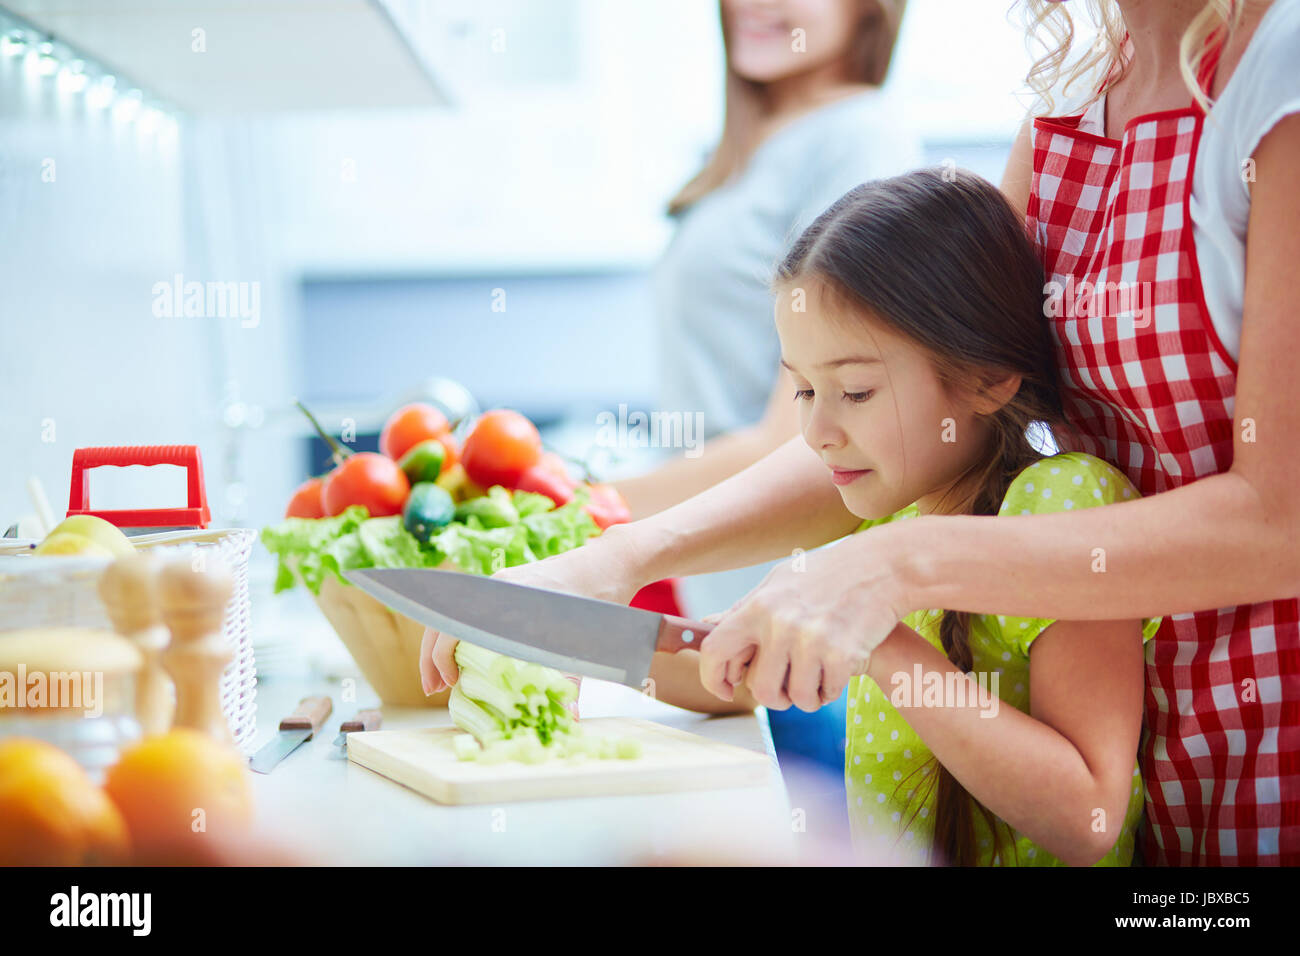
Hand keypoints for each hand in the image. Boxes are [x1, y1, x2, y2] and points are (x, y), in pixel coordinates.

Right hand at [419, 526, 647, 695]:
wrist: (608, 563)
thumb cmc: (597, 601)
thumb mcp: (582, 645)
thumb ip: (570, 683)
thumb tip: (569, 720)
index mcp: (505, 599)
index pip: (454, 627)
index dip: (443, 659)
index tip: (449, 685)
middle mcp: (495, 587)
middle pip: (444, 620)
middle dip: (432, 657)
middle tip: (432, 689)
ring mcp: (498, 582)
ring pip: (453, 613)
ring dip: (443, 643)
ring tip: (444, 677)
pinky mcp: (505, 583)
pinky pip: (471, 607)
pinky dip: (461, 630)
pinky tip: (465, 652)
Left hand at [697, 530, 907, 711]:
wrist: (883, 567)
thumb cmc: (828, 574)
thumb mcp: (779, 581)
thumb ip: (743, 609)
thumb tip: (706, 627)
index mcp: (758, 607)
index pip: (715, 651)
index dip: (713, 678)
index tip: (726, 689)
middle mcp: (779, 625)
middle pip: (760, 689)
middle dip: (774, 697)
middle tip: (787, 688)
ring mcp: (810, 641)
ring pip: (796, 698)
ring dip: (807, 696)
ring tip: (817, 676)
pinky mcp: (841, 655)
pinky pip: (827, 693)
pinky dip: (832, 690)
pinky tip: (838, 669)